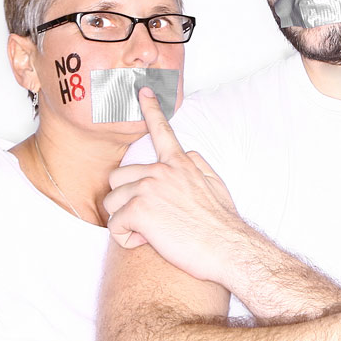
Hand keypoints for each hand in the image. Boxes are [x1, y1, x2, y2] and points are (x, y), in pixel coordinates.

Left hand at [104, 87, 243, 286]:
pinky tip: (147, 241)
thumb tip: (189, 156)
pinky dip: (126, 239)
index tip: (143, 92)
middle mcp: (162, 170)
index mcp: (181, 165)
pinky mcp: (138, 209)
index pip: (163, 132)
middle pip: (118, 178)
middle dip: (125, 201)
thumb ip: (199, 168)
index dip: (151, 110)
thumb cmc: (221, 225)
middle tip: (147, 219)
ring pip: (112, 203)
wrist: (227, 248)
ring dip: (125, 222)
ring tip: (150, 232)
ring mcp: (149, 187)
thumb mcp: (217, 187)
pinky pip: (114, 225)